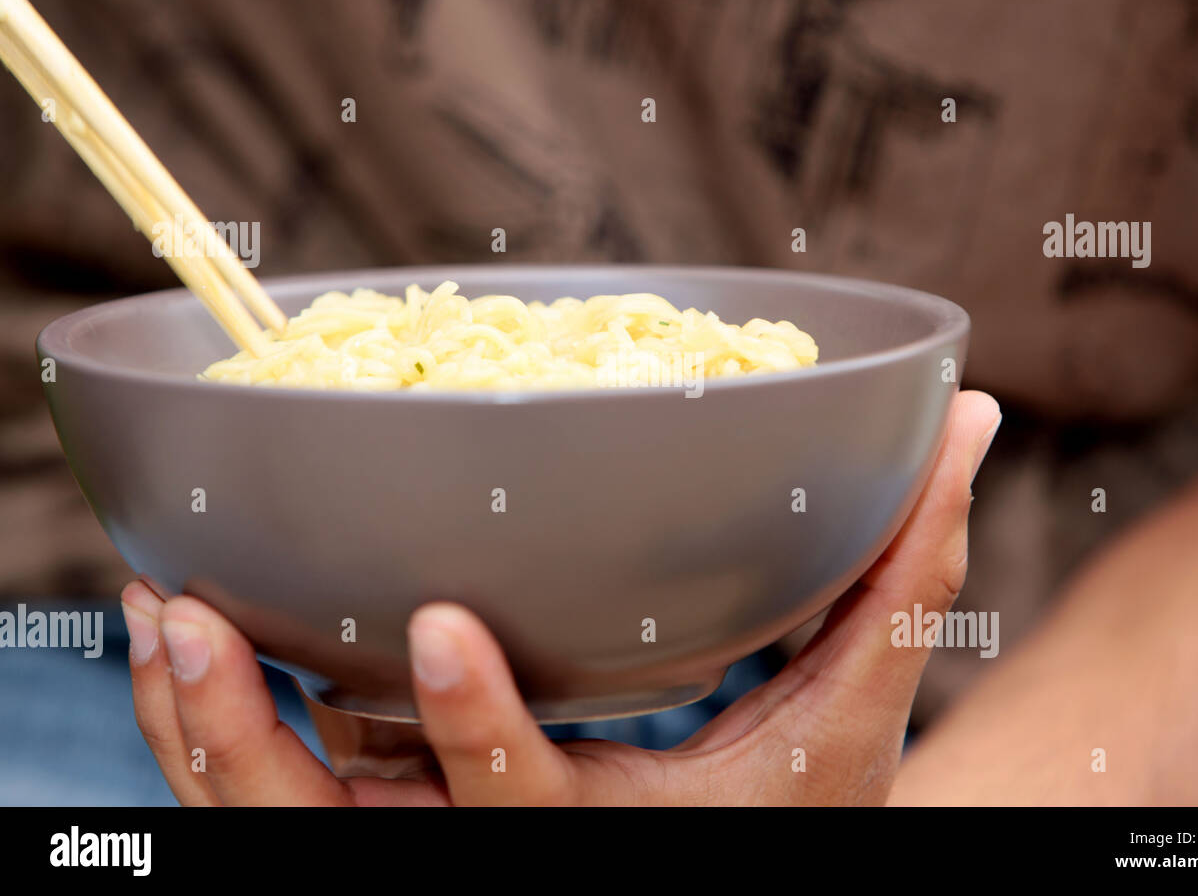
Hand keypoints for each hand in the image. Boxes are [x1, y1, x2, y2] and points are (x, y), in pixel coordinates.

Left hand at [121, 390, 1000, 804]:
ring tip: (158, 614)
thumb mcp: (851, 716)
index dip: (477, 728)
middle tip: (204, 622)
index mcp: (615, 837)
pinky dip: (208, 728)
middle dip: (259, 742)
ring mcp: (426, 854)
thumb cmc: (796, 808)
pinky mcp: (387, 828)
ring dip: (203, 729)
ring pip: (285, 822)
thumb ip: (905, 576)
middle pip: (352, 834)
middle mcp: (502, 862)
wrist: (738, 872)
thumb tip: (965, 421)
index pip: (531, 804)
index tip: (438, 620)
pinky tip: (173, 634)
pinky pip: (275, 795)